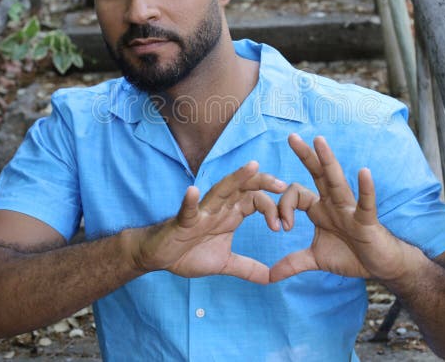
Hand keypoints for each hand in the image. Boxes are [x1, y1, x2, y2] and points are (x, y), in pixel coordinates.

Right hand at [130, 161, 285, 284]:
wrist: (160, 257)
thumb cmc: (190, 253)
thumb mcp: (225, 264)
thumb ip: (248, 268)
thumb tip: (271, 278)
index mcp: (230, 215)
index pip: (256, 202)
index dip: (272, 209)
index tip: (284, 225)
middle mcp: (219, 209)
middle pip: (243, 189)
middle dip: (262, 183)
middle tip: (282, 184)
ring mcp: (201, 213)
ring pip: (221, 190)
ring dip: (237, 178)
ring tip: (252, 166)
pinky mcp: (182, 222)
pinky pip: (187, 210)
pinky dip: (189, 201)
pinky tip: (192, 191)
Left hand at [270, 134, 416, 282]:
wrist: (380, 266)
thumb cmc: (351, 256)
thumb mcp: (316, 260)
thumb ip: (293, 263)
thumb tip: (269, 275)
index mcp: (320, 209)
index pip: (295, 195)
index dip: (283, 207)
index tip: (281, 227)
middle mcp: (334, 203)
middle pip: (317, 175)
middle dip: (305, 156)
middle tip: (291, 136)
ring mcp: (350, 210)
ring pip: (337, 182)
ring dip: (328, 161)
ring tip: (320, 141)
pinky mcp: (367, 221)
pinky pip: (365, 203)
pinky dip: (365, 189)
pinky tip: (364, 172)